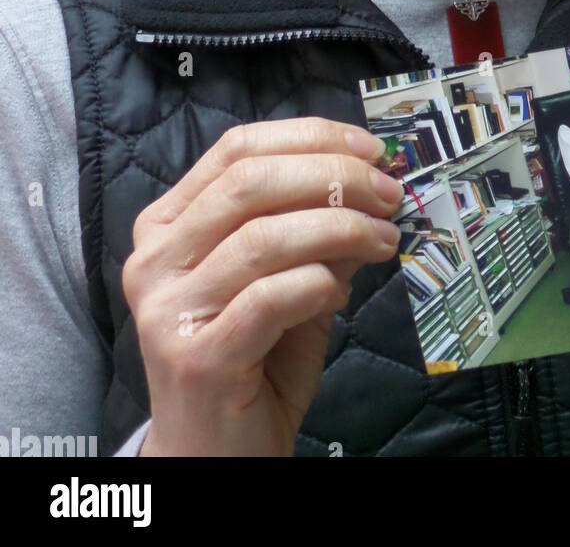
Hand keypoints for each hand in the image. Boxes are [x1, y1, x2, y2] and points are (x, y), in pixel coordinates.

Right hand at [123, 118, 402, 456]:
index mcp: (168, 224)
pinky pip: (270, 298)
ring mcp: (168, 309)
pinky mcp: (196, 358)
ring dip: (339, 230)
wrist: (214, 456)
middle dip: (334, 178)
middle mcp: (155, 259)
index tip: (369, 150)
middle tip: (388, 194)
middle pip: (250, 183)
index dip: (310, 139)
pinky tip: (339, 296)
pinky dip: (318, 285)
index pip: (237, 149)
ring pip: (263, 237)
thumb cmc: (252, 361)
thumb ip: (315, 233)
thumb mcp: (287, 281)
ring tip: (382, 242)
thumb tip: (372, 184)